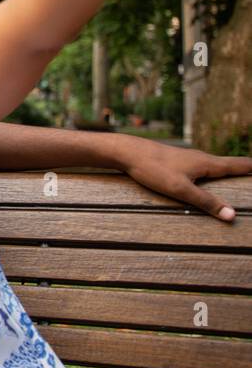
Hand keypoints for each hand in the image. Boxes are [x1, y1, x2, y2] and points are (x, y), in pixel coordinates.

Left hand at [117, 137, 250, 222]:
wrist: (128, 151)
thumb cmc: (153, 168)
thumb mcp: (180, 189)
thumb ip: (206, 202)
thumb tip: (232, 215)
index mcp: (208, 163)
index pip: (240, 165)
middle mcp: (202, 158)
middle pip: (230, 165)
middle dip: (246, 171)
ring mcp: (189, 159)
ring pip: (216, 166)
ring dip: (230, 171)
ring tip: (240, 178)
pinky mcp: (177, 162)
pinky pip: (202, 168)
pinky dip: (214, 173)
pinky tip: (209, 179)